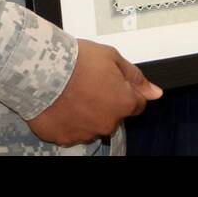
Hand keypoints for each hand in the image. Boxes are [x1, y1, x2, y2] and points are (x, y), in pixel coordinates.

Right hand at [26, 39, 161, 145]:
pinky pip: (72, 130)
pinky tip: (60, 104)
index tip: (111, 81)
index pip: (137, 104)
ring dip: (87, 112)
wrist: (41, 70)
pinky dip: (69, 120)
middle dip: (106, 101)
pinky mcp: (64, 138)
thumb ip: (135, 78)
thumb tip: (156, 93)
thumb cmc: (78, 61)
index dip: (125, 90)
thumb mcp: (112, 58)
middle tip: (89, 83)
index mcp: (123, 103)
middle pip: (114, 115)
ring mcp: (84, 133)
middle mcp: (107, 123)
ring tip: (71, 92)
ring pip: (93, 124)